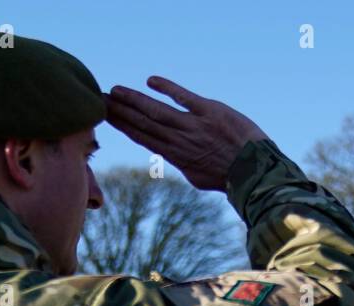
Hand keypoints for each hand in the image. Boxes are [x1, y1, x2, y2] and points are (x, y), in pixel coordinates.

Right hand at [105, 77, 267, 190]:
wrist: (254, 171)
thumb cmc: (227, 175)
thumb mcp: (198, 176)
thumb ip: (182, 162)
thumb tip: (171, 157)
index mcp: (175, 156)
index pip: (142, 137)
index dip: (123, 126)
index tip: (106, 116)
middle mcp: (179, 140)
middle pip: (143, 123)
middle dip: (120, 111)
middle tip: (99, 99)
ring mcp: (193, 125)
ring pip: (156, 112)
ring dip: (134, 100)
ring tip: (115, 91)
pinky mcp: (210, 112)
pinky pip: (184, 97)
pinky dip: (167, 88)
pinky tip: (150, 81)